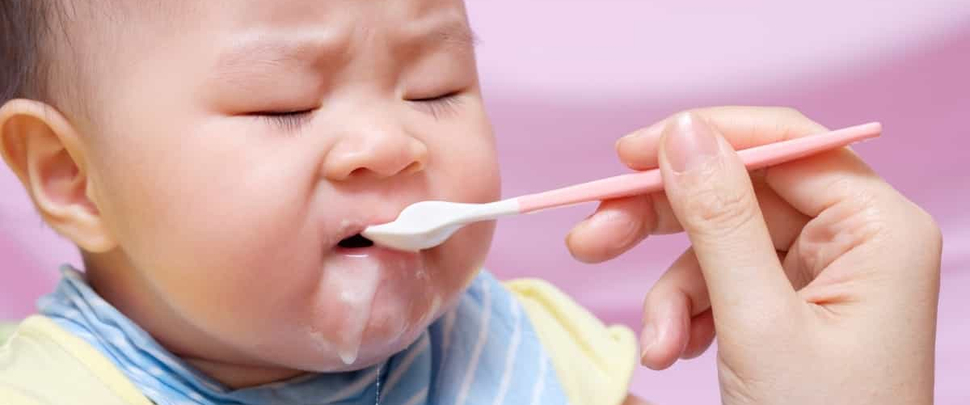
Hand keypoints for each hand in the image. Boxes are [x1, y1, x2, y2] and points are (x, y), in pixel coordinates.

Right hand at [568, 107, 941, 403]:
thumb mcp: (758, 322)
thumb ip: (719, 222)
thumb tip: (683, 132)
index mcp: (876, 230)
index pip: (783, 144)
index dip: (702, 138)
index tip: (625, 153)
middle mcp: (853, 242)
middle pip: (738, 194)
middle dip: (661, 225)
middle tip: (591, 238)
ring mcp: (820, 278)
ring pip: (718, 245)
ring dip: (671, 294)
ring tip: (655, 347)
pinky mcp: (790, 310)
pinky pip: (720, 284)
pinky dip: (685, 314)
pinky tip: (673, 349)